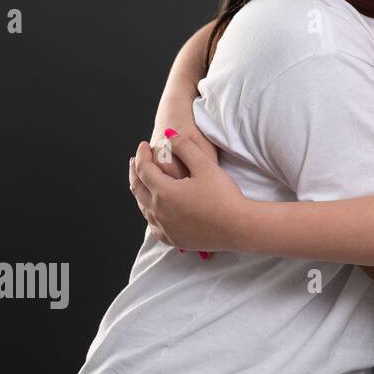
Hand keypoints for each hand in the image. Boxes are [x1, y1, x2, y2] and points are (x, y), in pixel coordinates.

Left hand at [128, 131, 245, 252]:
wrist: (238, 227)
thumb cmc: (224, 196)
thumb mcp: (206, 165)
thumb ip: (186, 147)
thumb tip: (170, 135)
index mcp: (163, 192)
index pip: (143, 169)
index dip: (142, 155)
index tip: (143, 145)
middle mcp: (158, 211)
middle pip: (137, 188)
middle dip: (135, 172)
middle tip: (136, 161)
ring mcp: (164, 228)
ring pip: (143, 207)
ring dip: (140, 191)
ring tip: (142, 182)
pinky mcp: (173, 239)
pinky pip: (153, 224)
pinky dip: (149, 212)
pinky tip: (154, 209)